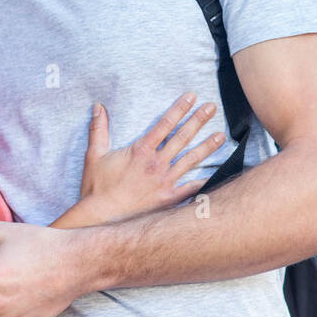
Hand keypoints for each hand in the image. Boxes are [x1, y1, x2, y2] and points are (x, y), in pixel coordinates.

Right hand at [58, 93, 223, 226]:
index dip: (179, 108)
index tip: (191, 96)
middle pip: (181, 137)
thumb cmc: (96, 188)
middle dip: (198, 120)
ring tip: (221, 136)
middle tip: (211, 108)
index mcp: (140, 151)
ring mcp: (164, 182)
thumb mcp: (95, 155)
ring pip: (190, 160)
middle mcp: (156, 164)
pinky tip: (216, 175)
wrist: (99, 219)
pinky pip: (190, 189)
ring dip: (206, 146)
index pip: (164, 124)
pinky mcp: (168, 199)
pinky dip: (204, 182)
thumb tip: (97, 107)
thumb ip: (98, 130)